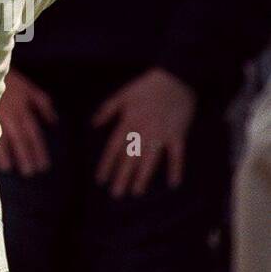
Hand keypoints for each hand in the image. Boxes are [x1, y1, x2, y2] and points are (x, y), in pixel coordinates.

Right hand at [0, 68, 56, 174]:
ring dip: (7, 154)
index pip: (33, 134)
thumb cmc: (9, 80)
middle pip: (21, 139)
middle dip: (25, 156)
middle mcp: (12, 115)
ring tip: (11, 168)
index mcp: (24, 109)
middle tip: (29, 172)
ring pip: (4, 137)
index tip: (43, 164)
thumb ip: (42, 104)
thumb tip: (53, 121)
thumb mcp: (29, 88)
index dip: (38, 150)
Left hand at [92, 68, 196, 197]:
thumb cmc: (146, 87)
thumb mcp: (122, 95)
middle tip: (115, 194)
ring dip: (143, 176)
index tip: (100, 179)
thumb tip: (93, 125)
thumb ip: (106, 110)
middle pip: (130, 157)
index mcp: (128, 121)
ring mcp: (161, 133)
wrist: (174, 77)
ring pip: (150, 159)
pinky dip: (176, 168)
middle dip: (122, 176)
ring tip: (136, 192)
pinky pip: (177, 155)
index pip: (114, 147)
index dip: (107, 164)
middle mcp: (142, 130)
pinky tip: (173, 183)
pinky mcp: (178, 134)